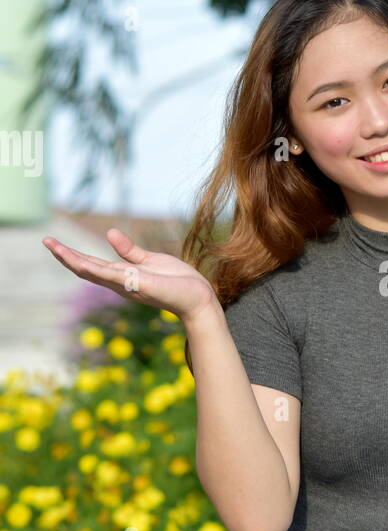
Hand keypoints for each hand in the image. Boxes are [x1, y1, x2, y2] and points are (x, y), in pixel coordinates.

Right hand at [42, 227, 218, 324]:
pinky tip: (82, 261)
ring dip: (74, 260)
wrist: (198, 297)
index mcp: (121, 277)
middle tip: (46, 241)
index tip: (52, 242)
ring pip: (95, 273)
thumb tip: (109, 233)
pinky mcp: (140, 284)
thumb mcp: (149, 260)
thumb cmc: (177, 281)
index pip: (90, 265)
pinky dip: (98, 269)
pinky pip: (115, 276)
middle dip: (65, 256)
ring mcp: (128, 285)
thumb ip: (129, 250)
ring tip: (56, 248)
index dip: (71, 254)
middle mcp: (120, 283)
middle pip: (86, 270)